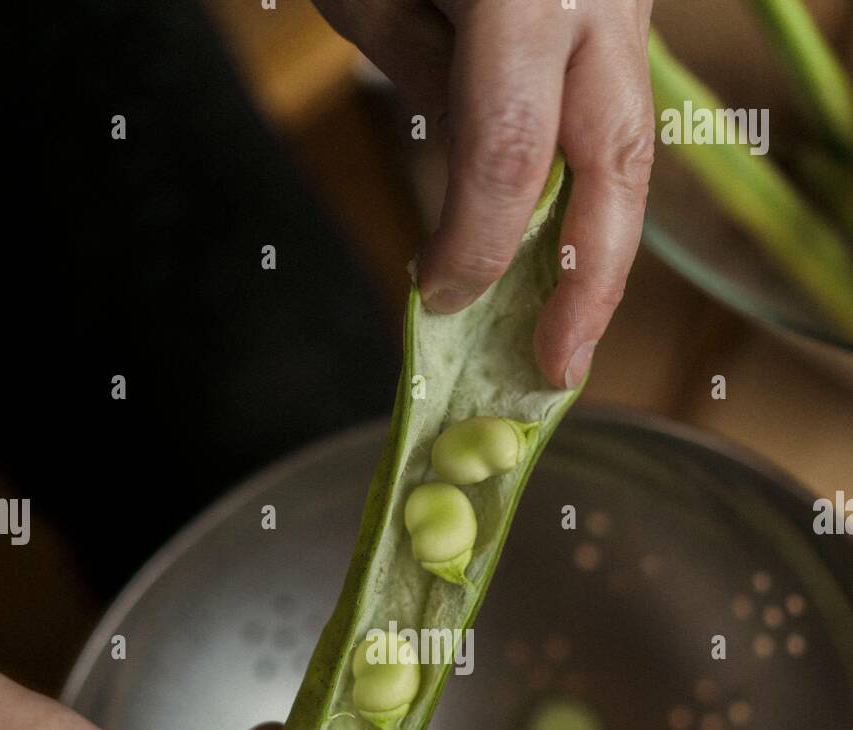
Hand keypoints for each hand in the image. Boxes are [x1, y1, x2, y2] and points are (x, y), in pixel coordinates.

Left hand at [313, 0, 654, 386]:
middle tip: (559, 368)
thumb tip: (467, 198)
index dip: (476, 245)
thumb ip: (420, 81)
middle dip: (589, 283)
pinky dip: (594, 195)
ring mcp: (628, 1)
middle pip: (614, 167)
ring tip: (570, 332)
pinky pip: (617, 117)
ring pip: (632, 148)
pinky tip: (565, 253)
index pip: (508, 155)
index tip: (438, 296)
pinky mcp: (629, 8)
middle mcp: (596, 1)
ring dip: (602, 252)